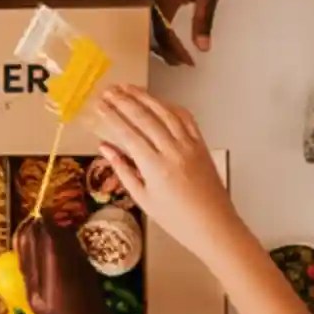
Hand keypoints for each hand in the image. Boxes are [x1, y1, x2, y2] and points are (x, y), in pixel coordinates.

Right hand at [15, 218, 108, 313]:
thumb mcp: (36, 298)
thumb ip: (29, 270)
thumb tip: (22, 246)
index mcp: (54, 262)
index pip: (42, 233)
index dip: (32, 226)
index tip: (24, 225)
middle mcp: (69, 254)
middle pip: (55, 229)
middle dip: (42, 225)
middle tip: (31, 227)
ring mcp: (81, 257)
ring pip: (65, 234)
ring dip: (53, 231)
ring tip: (41, 236)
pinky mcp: (87, 262)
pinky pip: (73, 243)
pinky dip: (62, 241)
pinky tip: (55, 251)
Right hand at [94, 85, 239, 254]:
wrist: (213, 225)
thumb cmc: (176, 219)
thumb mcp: (143, 199)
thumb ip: (123, 170)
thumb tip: (104, 148)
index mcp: (155, 168)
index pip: (128, 134)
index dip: (112, 117)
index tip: (99, 105)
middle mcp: (172, 151)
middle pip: (145, 118)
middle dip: (124, 101)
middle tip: (109, 90)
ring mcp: (189, 145)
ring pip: (165, 112)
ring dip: (145, 97)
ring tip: (128, 87)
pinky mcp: (201, 144)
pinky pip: (185, 118)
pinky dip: (170, 106)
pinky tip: (158, 101)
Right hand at [122, 0, 226, 64]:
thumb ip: (203, 22)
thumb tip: (202, 47)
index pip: (160, 35)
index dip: (173, 52)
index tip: (187, 61)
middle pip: (143, 30)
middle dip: (159, 48)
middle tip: (177, 59)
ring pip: (136, 20)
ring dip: (150, 36)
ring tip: (168, 49)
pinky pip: (135, 8)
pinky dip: (144, 22)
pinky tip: (157, 29)